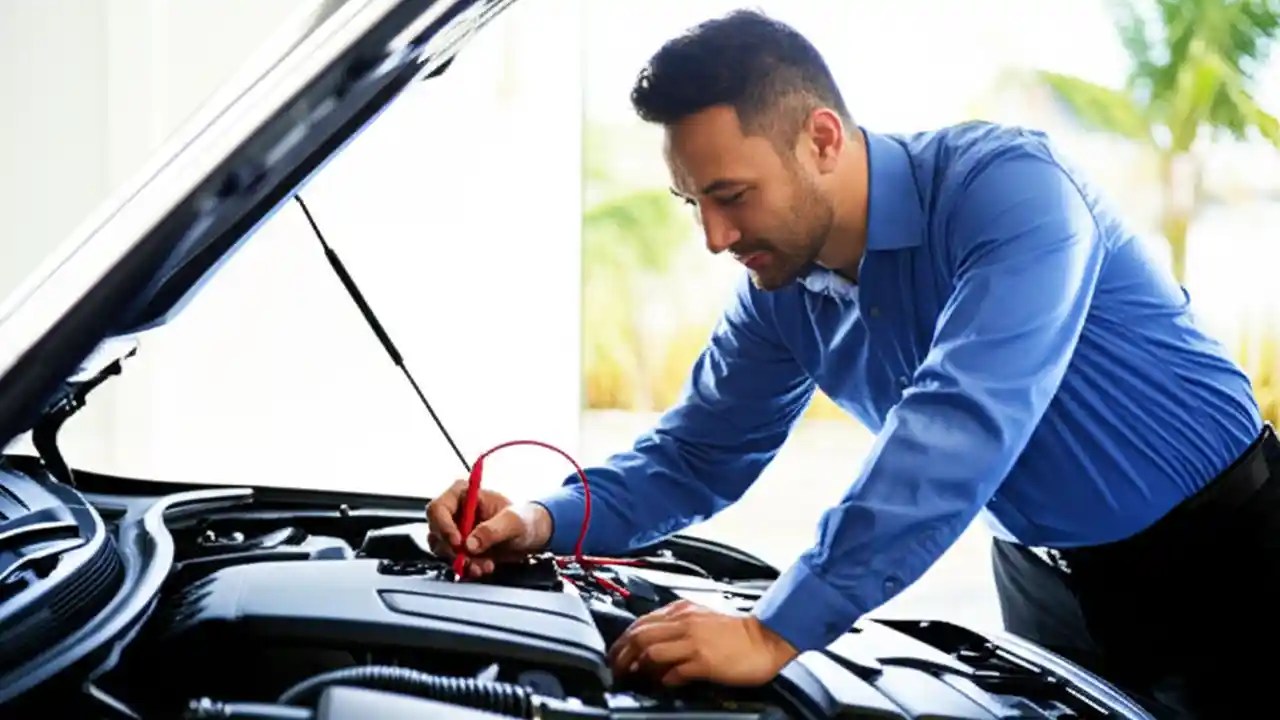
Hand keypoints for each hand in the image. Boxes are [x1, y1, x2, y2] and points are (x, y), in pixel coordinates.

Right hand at [424, 480, 551, 577]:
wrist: (533, 536)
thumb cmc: (525, 518)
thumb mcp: (513, 521)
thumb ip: (492, 530)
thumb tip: (469, 544)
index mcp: (463, 494)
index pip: (438, 508)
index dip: (443, 526)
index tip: (458, 542)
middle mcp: (455, 512)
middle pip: (436, 532)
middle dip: (454, 550)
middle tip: (471, 559)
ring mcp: (456, 531)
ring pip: (443, 550)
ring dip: (461, 561)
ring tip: (483, 565)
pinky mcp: (461, 549)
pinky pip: (454, 561)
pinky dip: (467, 568)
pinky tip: (483, 568)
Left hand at [608, 599, 799, 686]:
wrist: (766, 638)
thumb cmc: (737, 632)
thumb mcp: (701, 619)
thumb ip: (678, 626)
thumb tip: (655, 644)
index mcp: (682, 611)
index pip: (641, 622)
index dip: (623, 640)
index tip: (616, 653)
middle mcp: (684, 623)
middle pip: (639, 635)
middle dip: (621, 654)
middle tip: (615, 669)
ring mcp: (694, 642)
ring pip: (650, 651)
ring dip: (636, 667)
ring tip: (632, 678)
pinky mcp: (704, 662)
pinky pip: (674, 671)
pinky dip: (663, 679)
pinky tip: (662, 683)